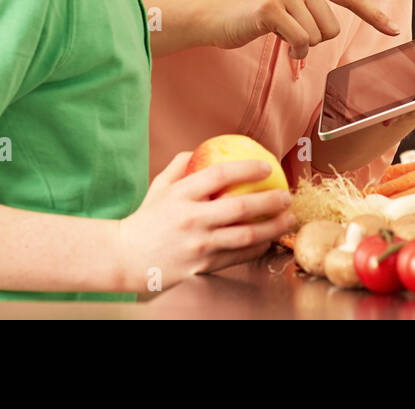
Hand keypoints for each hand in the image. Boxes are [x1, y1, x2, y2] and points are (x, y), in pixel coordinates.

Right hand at [116, 152, 295, 292]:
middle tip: (286, 195)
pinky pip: (238, 256)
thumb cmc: (146, 219)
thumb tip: (202, 148)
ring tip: (288, 219)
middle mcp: (191, 219)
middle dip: (270, 200)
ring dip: (273, 227)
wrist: (127, 257)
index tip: (266, 166)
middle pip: (240, 208)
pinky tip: (269, 240)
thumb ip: (180, 165)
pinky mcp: (203, 265)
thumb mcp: (159, 187)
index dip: (247, 168)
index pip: (220, 175)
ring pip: (245, 236)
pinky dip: (258, 248)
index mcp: (181, 195)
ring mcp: (198, 244)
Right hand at [206, 0, 398, 58]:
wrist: (221, 15)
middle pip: (333, 28)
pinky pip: (301, 42)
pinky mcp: (272, 9)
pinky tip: (281, 44)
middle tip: (292, 28)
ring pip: (317, 37)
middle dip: (315, 38)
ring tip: (283, 33)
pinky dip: (293, 51)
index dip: (376, 15)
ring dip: (301, 45)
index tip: (396, 30)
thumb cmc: (263, 7)